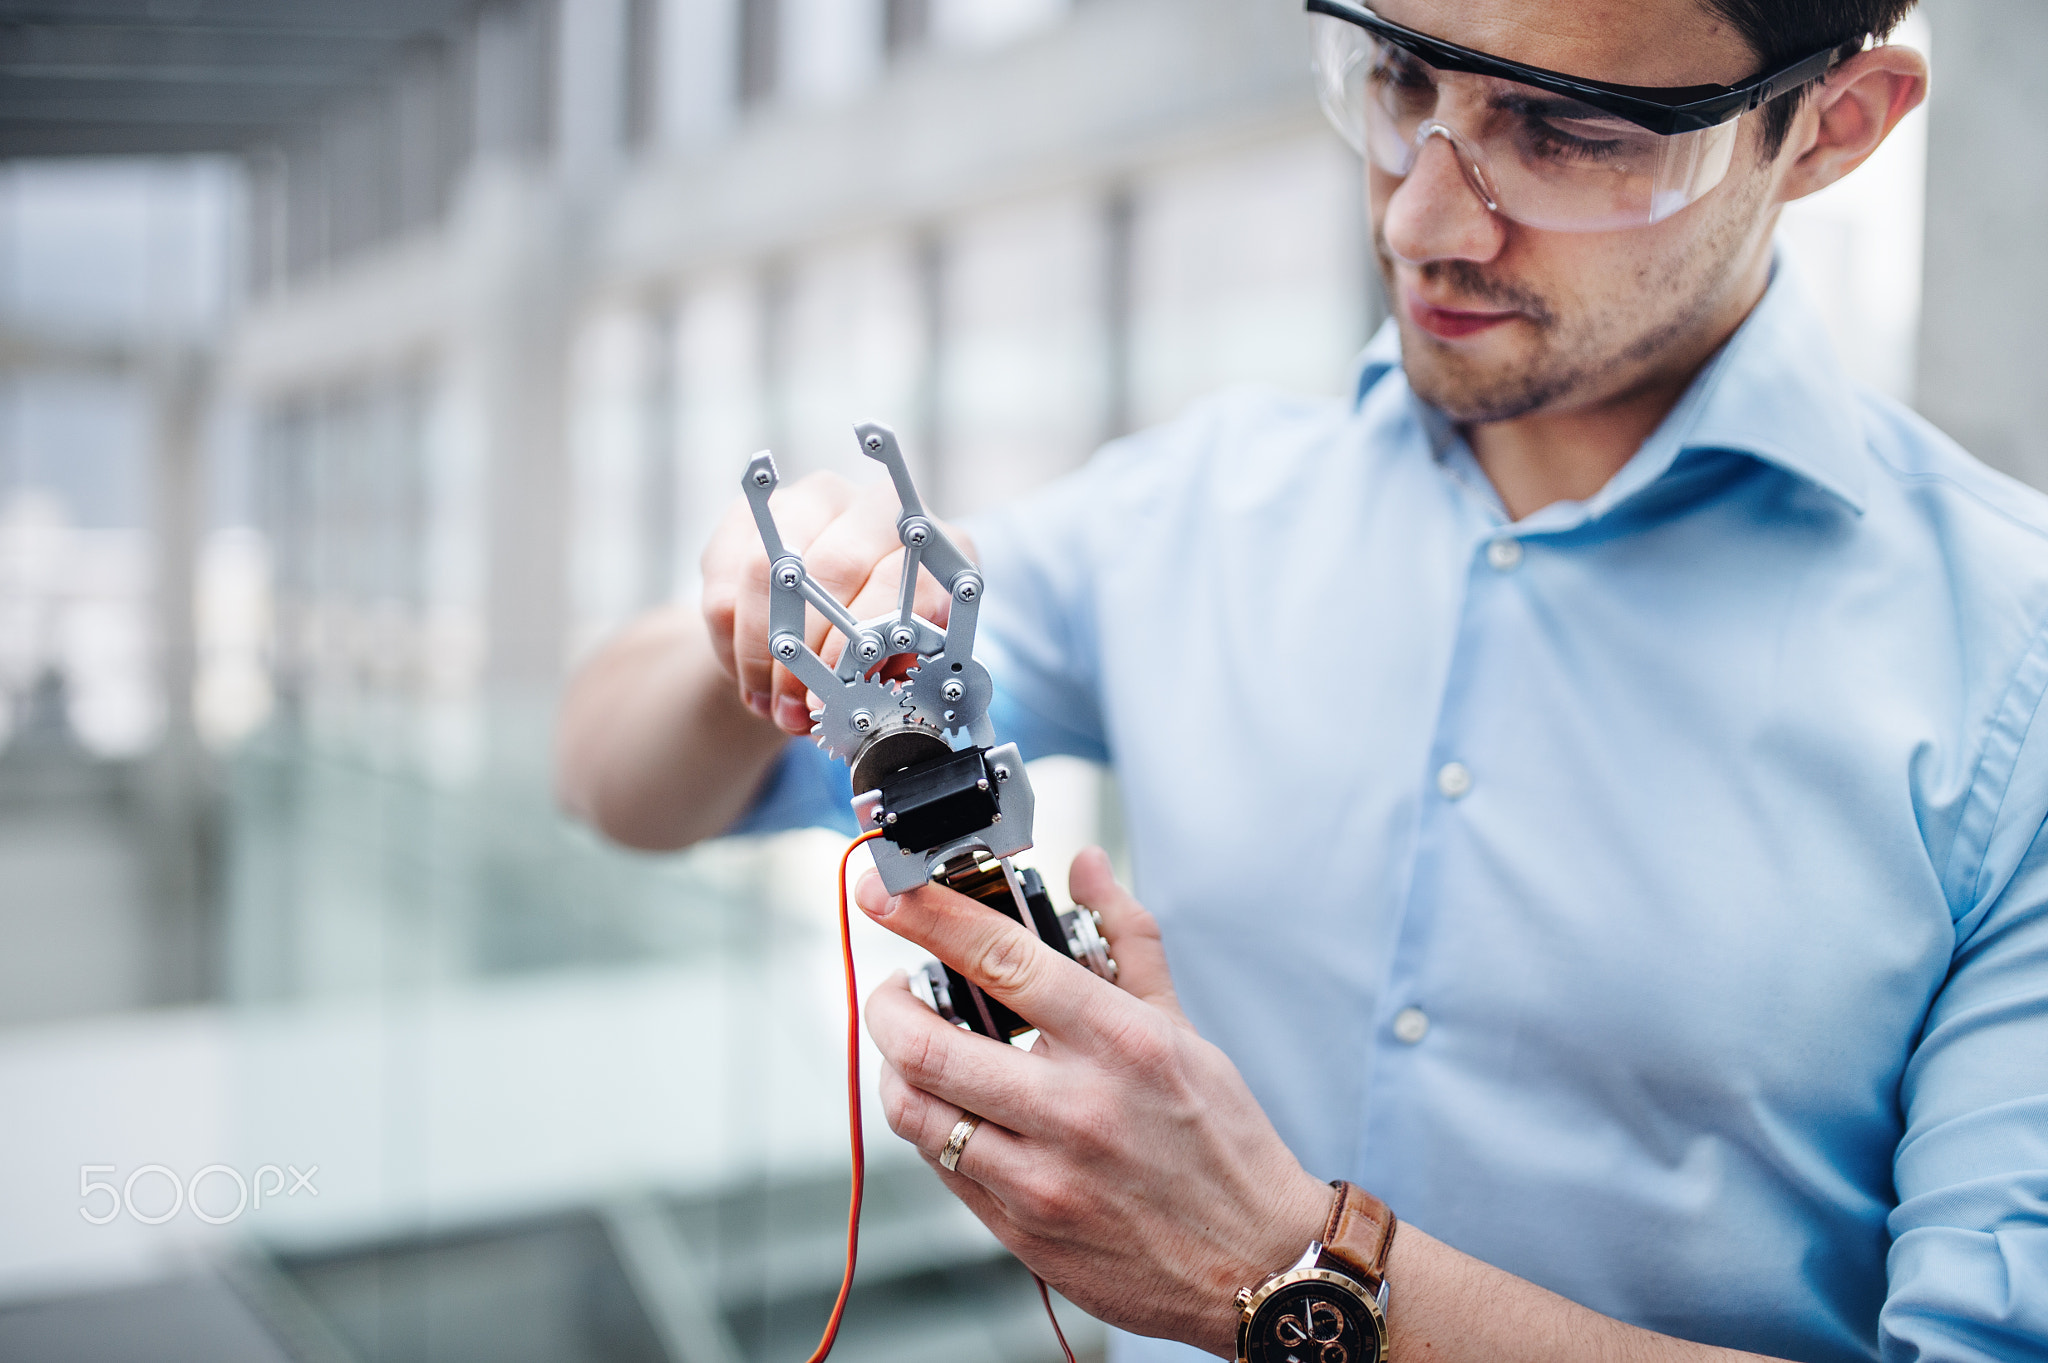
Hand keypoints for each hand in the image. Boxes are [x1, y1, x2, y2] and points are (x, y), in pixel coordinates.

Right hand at [698, 472, 975, 735]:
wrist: (835, 621)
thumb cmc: (881, 650)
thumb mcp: (902, 669)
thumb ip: (890, 683)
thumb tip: (854, 709)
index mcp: (936, 548)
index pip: (897, 584)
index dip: (856, 647)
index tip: (827, 696)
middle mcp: (879, 509)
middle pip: (833, 568)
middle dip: (803, 651)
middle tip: (790, 708)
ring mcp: (815, 500)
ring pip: (767, 566)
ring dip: (758, 647)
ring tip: (764, 701)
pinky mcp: (758, 513)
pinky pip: (726, 570)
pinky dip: (728, 632)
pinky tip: (744, 669)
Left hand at [858, 846, 1332, 1357]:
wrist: (1257, 1265)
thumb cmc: (1222, 1142)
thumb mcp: (1182, 1027)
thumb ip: (1125, 939)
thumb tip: (1086, 867)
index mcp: (1120, 1042)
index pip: (1000, 959)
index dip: (926, 917)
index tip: (884, 891)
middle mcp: (1076, 1108)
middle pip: (926, 1045)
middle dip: (886, 1004)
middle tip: (894, 989)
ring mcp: (1043, 1178)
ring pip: (915, 1111)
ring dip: (894, 1068)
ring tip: (913, 1049)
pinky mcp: (1022, 1231)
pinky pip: (940, 1167)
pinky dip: (929, 1125)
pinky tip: (952, 1108)